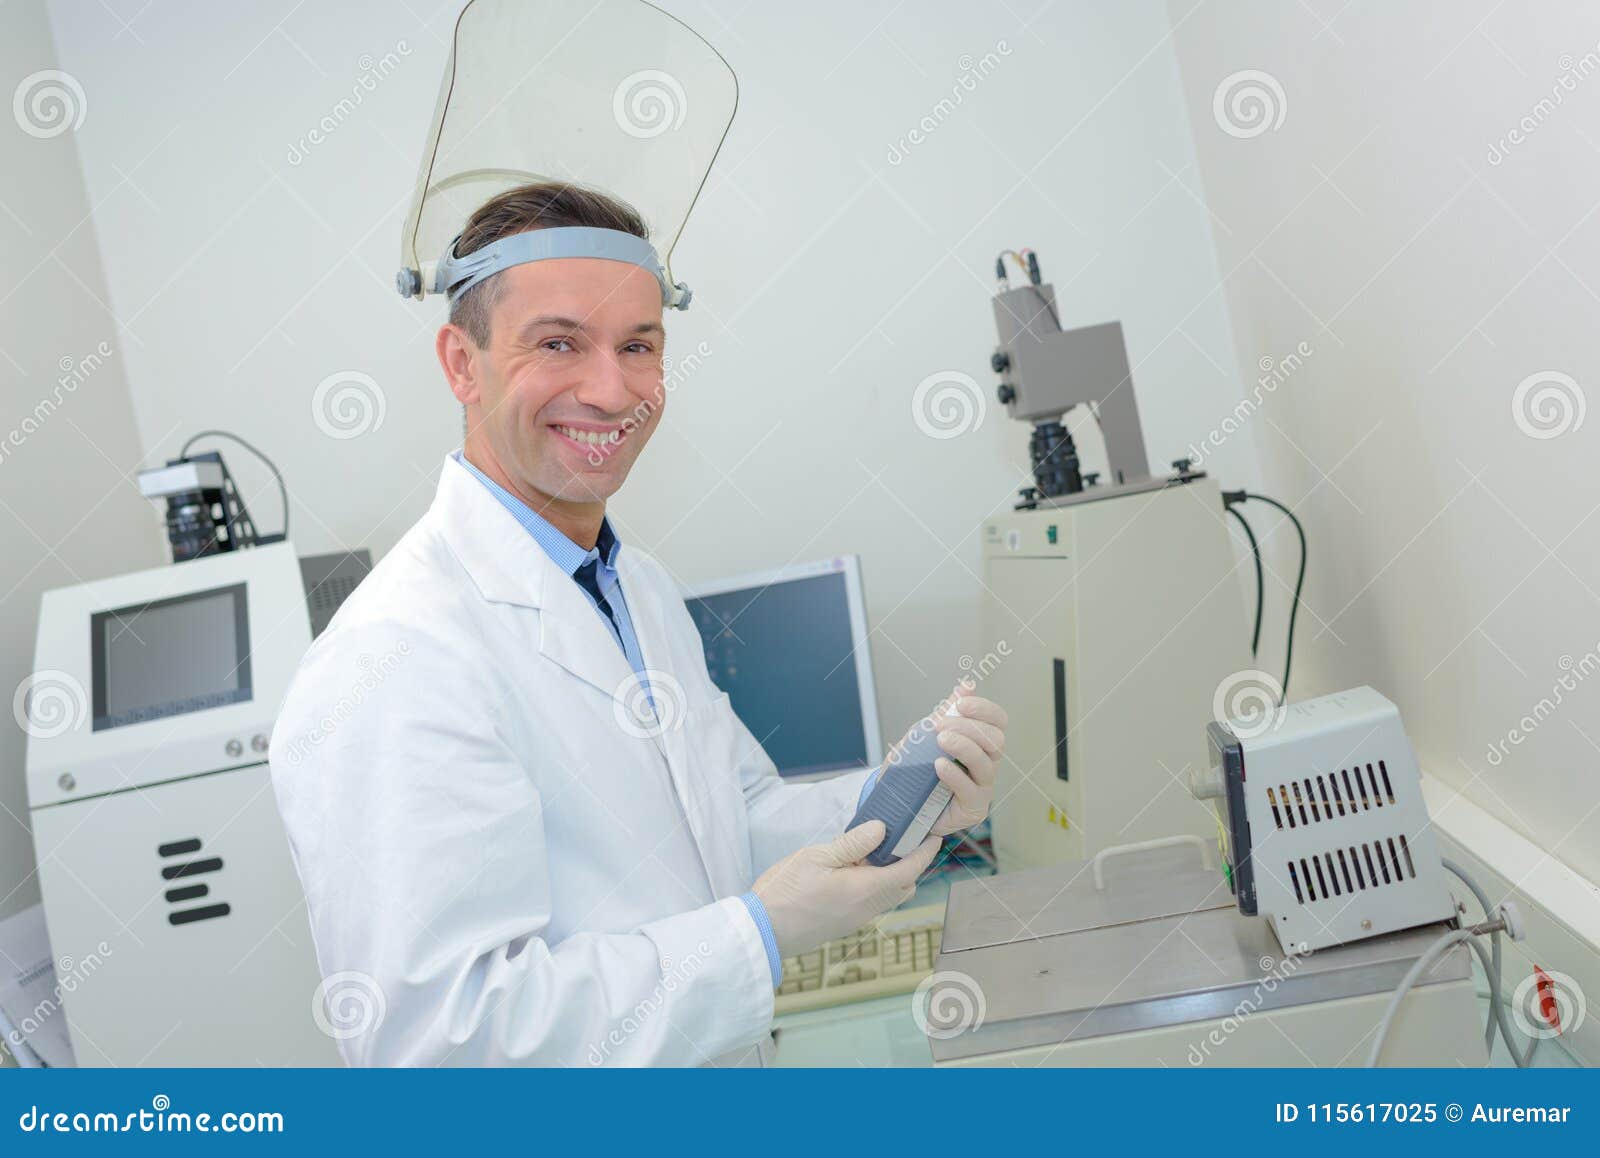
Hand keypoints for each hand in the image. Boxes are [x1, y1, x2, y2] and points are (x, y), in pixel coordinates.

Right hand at [751, 821, 938, 958]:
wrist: (763, 931)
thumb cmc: (785, 892)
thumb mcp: (817, 857)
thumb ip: (852, 844)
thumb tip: (882, 829)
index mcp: (865, 889)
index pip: (910, 871)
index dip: (925, 852)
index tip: (934, 835)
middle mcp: (867, 908)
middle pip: (905, 886)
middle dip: (912, 863)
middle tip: (906, 837)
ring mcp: (857, 919)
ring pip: (890, 896)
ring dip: (893, 874)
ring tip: (877, 849)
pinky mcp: (845, 923)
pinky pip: (874, 903)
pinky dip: (877, 884)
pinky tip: (856, 868)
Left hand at [924, 680, 1007, 836]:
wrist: (902, 803)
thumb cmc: (919, 769)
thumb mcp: (927, 736)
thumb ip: (947, 713)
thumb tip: (966, 685)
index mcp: (982, 743)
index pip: (998, 721)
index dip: (984, 709)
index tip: (961, 703)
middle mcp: (987, 764)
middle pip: (996, 740)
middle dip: (969, 727)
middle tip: (940, 726)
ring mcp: (982, 788)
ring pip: (985, 764)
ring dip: (964, 747)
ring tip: (941, 740)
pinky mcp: (973, 808)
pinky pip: (970, 790)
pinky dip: (955, 774)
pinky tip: (939, 765)